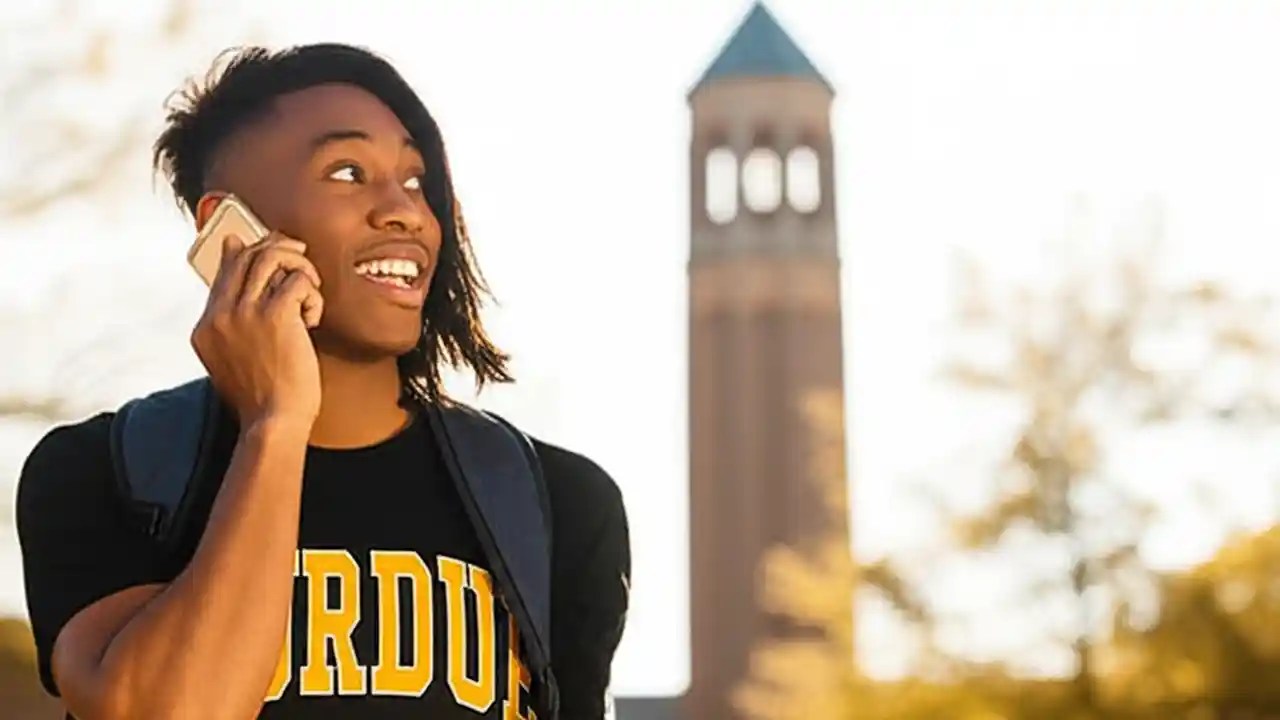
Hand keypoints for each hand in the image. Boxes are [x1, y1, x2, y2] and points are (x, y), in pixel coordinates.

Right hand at [191, 232, 324, 428]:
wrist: (273, 422)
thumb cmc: (263, 396)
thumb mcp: (233, 360)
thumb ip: (232, 327)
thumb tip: (243, 303)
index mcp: (206, 326)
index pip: (225, 270)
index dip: (251, 251)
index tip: (270, 246)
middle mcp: (219, 314)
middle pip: (246, 255)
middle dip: (278, 248)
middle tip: (300, 258)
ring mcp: (244, 312)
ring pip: (271, 258)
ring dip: (299, 267)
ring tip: (311, 286)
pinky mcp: (274, 315)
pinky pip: (298, 280)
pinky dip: (313, 295)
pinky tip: (313, 320)